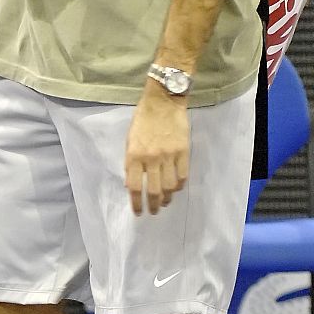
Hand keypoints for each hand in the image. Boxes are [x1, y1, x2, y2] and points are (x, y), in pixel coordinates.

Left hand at [124, 85, 189, 216]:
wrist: (163, 101)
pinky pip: (183, 176)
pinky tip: (175, 189)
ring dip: (166, 198)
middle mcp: (151, 158)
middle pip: (153, 191)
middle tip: (153, 211)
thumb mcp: (130, 140)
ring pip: (169, 187)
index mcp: (134, 155)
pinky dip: (179, 186)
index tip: (138, 212)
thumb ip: (130, 162)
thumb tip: (131, 184)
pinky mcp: (183, 152)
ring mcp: (169, 156)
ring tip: (164, 202)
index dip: (136, 203)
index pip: (134, 187)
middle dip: (153, 205)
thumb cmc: (143, 120)